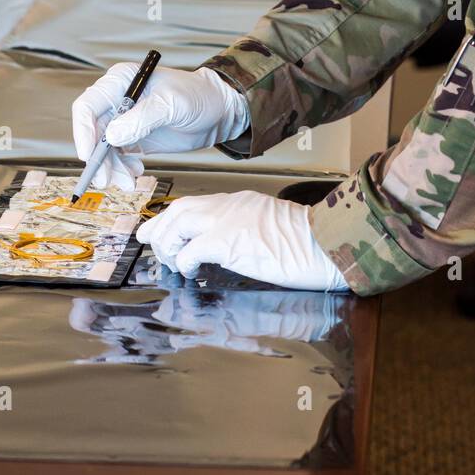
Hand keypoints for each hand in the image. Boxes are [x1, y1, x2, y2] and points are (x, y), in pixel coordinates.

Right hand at [71, 63, 249, 189]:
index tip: (89, 157)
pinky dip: (121, 169)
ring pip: (102, 149)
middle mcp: (117, 100)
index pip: (87, 106)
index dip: (83, 132)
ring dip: (111, 168)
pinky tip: (135, 174)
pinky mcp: (132, 137)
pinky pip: (116, 157)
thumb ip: (142, 119)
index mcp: (120, 81)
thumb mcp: (171, 105)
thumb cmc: (197, 96)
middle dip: (97, 158)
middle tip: (107, 180)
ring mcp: (123, 120)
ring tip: (129, 181)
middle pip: (91, 132)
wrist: (217, 111)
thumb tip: (112, 136)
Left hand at [136, 191, 349, 291]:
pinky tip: (191, 272)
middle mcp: (229, 206)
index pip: (195, 203)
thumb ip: (246, 229)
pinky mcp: (228, 242)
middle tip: (149, 244)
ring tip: (174, 262)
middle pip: (179, 209)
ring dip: (168, 244)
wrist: (326, 243)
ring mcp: (228, 222)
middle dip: (159, 227)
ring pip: (178, 223)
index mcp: (240, 202)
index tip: (159, 229)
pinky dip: (184, 262)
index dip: (172, 217)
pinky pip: (190, 251)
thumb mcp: (270, 226)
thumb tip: (227, 248)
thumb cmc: (308, 242)